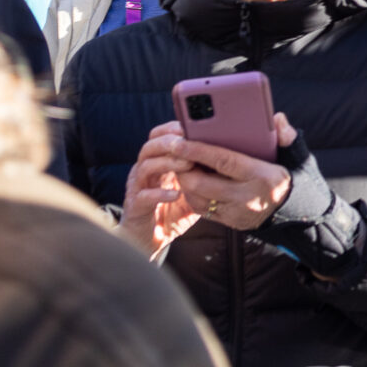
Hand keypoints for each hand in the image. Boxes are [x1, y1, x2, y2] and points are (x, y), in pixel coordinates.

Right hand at [119, 120, 204, 257]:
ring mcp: (137, 189)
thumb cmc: (173, 211)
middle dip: (169, 143)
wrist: (151, 239)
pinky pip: (144, 197)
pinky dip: (160, 193)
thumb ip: (203, 173)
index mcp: (156, 164)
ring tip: (187, 165)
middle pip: (149, 148)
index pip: (158, 138)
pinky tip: (176, 194)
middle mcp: (143, 173)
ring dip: (167, 163)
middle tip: (188, 143)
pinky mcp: (135, 208)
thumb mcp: (192, 189)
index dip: (171, 130)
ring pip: (145, 167)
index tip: (189, 127)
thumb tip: (231, 158)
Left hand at [138, 113, 298, 231]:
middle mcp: (247, 198)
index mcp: (263, 177)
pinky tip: (194, 181)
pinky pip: (202, 210)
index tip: (180, 141)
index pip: (224, 162)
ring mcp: (237, 213)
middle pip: (202, 184)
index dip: (199, 151)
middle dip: (184, 168)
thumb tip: (276, 118)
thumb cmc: (294, 179)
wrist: (299, 214)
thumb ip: (287, 136)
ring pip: (197, 199)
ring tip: (183, 165)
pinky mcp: (230, 223)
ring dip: (186, 182)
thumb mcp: (297, 156)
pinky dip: (194, 194)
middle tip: (176, 153)